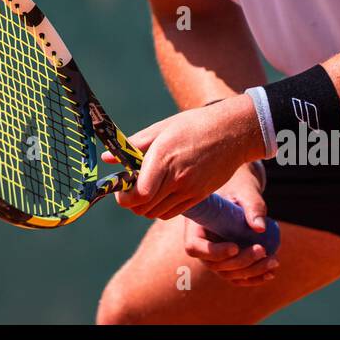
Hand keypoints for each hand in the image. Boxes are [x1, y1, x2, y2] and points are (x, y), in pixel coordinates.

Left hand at [106, 97, 261, 220]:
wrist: (231, 132)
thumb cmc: (193, 125)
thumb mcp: (160, 129)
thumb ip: (133, 146)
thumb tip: (107, 157)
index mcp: (163, 158)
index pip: (139, 194)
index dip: (124, 196)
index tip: (121, 187)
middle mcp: (176, 177)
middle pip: (143, 207)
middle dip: (131, 202)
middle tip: (130, 189)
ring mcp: (189, 189)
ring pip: (156, 213)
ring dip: (145, 206)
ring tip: (145, 190)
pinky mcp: (199, 196)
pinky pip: (172, 213)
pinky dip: (161, 209)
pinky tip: (161, 193)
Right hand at [183, 164, 279, 286]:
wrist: (242, 192)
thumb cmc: (239, 187)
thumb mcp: (245, 191)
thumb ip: (252, 205)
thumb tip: (260, 227)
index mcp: (196, 225)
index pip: (195, 247)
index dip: (213, 252)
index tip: (235, 247)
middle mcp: (203, 245)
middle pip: (215, 265)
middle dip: (240, 262)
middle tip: (262, 249)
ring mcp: (215, 257)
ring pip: (229, 274)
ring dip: (252, 272)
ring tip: (274, 260)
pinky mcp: (230, 263)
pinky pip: (239, 277)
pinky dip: (255, 278)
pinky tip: (271, 272)